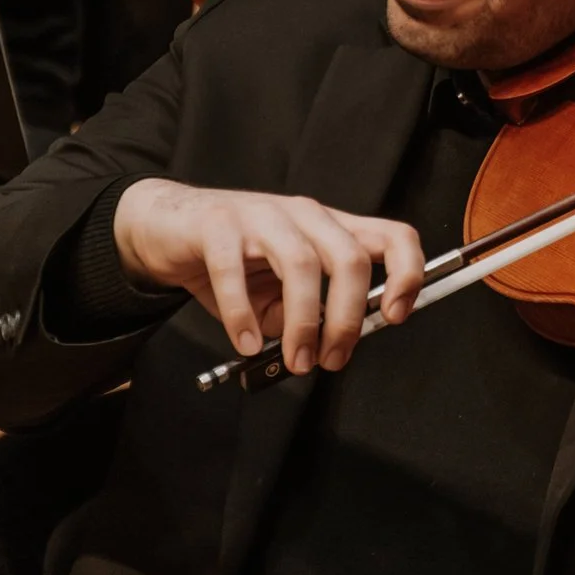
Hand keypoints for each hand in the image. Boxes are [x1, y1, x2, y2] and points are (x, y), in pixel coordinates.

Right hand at [111, 179, 424, 375]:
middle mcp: (304, 215)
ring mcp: (262, 215)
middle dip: (347, 319)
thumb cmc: (234, 260)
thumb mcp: (279, 295)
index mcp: (331, 229)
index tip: (395, 316)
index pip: (393, 237)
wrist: (168, 228)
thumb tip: (328, 348)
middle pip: (350, 258)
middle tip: (331, 360)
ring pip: (302, 263)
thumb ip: (307, 317)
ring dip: (304, 322)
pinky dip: (241, 314)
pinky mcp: (217, 224)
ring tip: (295, 358)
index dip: (407, 274)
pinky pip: (234, 271)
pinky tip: (244, 342)